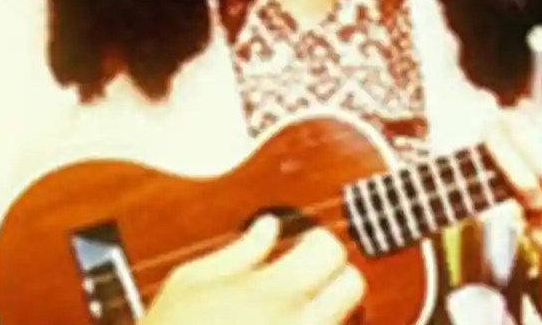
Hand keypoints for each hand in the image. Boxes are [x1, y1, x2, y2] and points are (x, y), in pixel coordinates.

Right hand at [141, 216, 364, 324]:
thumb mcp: (189, 284)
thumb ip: (238, 252)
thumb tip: (268, 226)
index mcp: (272, 293)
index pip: (329, 249)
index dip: (316, 243)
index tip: (300, 248)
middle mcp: (300, 324)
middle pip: (353, 285)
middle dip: (335, 276)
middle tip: (305, 279)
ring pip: (343, 319)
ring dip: (327, 310)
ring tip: (288, 312)